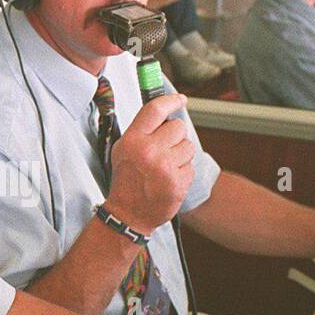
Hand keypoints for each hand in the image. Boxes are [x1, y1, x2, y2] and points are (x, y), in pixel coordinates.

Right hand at [104, 93, 194, 234]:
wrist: (128, 214)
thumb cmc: (126, 180)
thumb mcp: (123, 150)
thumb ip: (141, 130)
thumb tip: (163, 111)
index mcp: (133, 140)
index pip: (155, 109)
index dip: (171, 100)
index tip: (181, 99)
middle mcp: (149, 151)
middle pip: (178, 127)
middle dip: (174, 136)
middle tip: (163, 150)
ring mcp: (165, 167)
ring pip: (188, 146)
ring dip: (180, 155)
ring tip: (165, 167)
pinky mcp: (178, 182)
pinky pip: (191, 166)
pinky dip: (183, 173)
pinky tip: (168, 180)